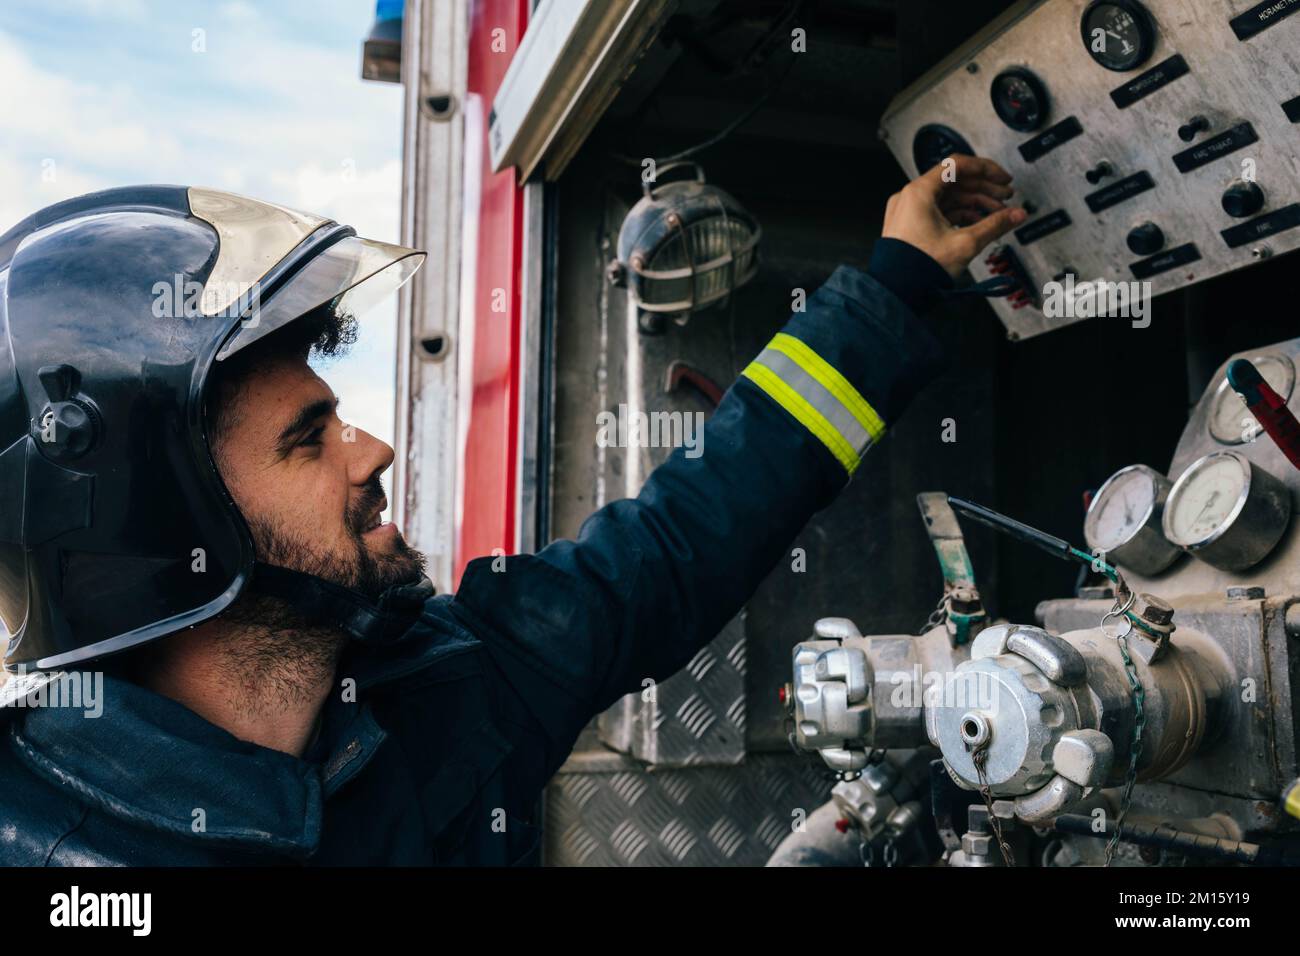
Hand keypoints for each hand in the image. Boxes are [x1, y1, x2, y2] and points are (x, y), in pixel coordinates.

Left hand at [882, 155, 1027, 278]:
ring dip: (974, 203)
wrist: (896, 293)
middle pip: (954, 182)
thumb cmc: (917, 269)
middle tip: (1005, 196)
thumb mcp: (964, 243)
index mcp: (919, 192)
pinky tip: (978, 223)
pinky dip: (959, 215)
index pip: (957, 165)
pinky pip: (939, 212)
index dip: (986, 169)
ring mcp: (908, 212)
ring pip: (948, 198)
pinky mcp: (910, 227)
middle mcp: (910, 198)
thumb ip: (995, 225)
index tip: (1002, 178)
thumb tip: (1015, 215)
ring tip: (997, 214)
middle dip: (983, 188)